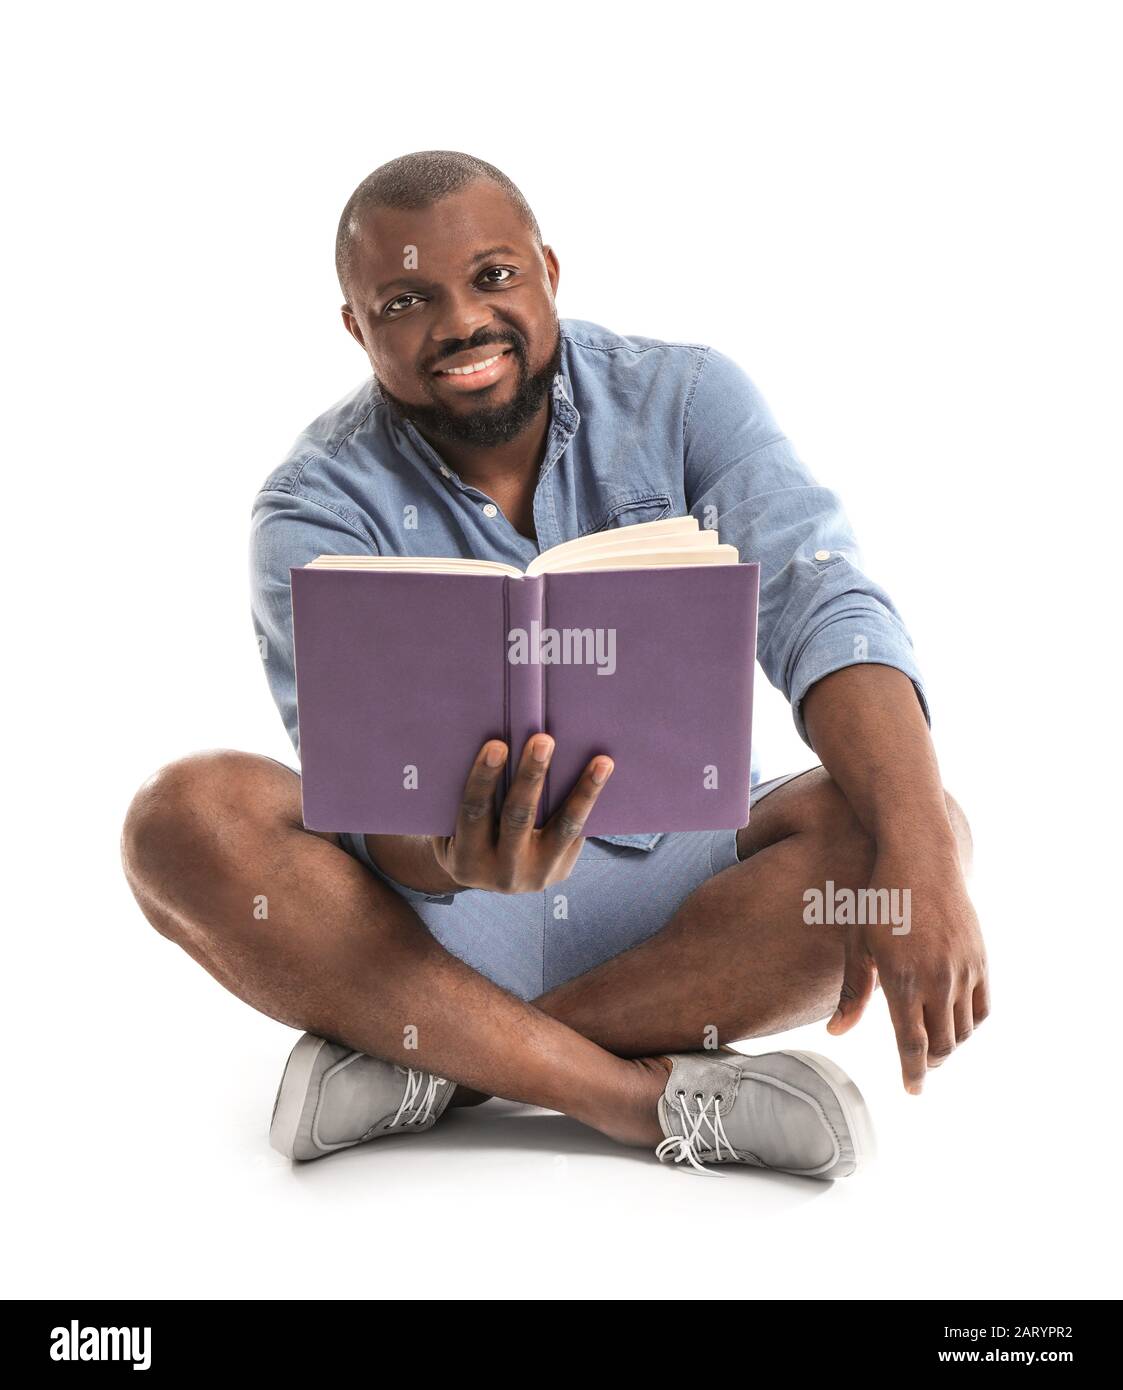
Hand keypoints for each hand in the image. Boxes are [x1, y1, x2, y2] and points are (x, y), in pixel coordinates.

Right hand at [430, 735, 612, 893]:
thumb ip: (469, 799)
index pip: (475, 813)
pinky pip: (578, 833)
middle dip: (531, 776)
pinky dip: (591, 802)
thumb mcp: (455, 828)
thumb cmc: (467, 835)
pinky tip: (604, 775)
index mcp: (467, 860)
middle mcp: (502, 873)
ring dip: (583, 792)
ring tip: (601, 763)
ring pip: (563, 828)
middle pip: (518, 817)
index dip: (485, 779)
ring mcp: (536, 875)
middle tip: (543, 740)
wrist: (487, 878)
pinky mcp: (561, 870)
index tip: (497, 745)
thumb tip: (492, 745)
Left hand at [826, 848, 989, 1092]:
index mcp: (902, 981)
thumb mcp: (857, 944)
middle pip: (942, 1046)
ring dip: (950, 1046)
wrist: (920, 860)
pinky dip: (971, 1025)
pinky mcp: (981, 960)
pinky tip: (956, 1024)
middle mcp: (937, 980)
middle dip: (930, 1063)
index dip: (912, 1074)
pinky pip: (982, 1008)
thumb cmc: (879, 900)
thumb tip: (836, 1032)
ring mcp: (963, 970)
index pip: (912, 1046)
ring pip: (963, 1031)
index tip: (911, 1090)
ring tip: (934, 1045)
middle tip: (919, 1066)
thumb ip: (852, 993)